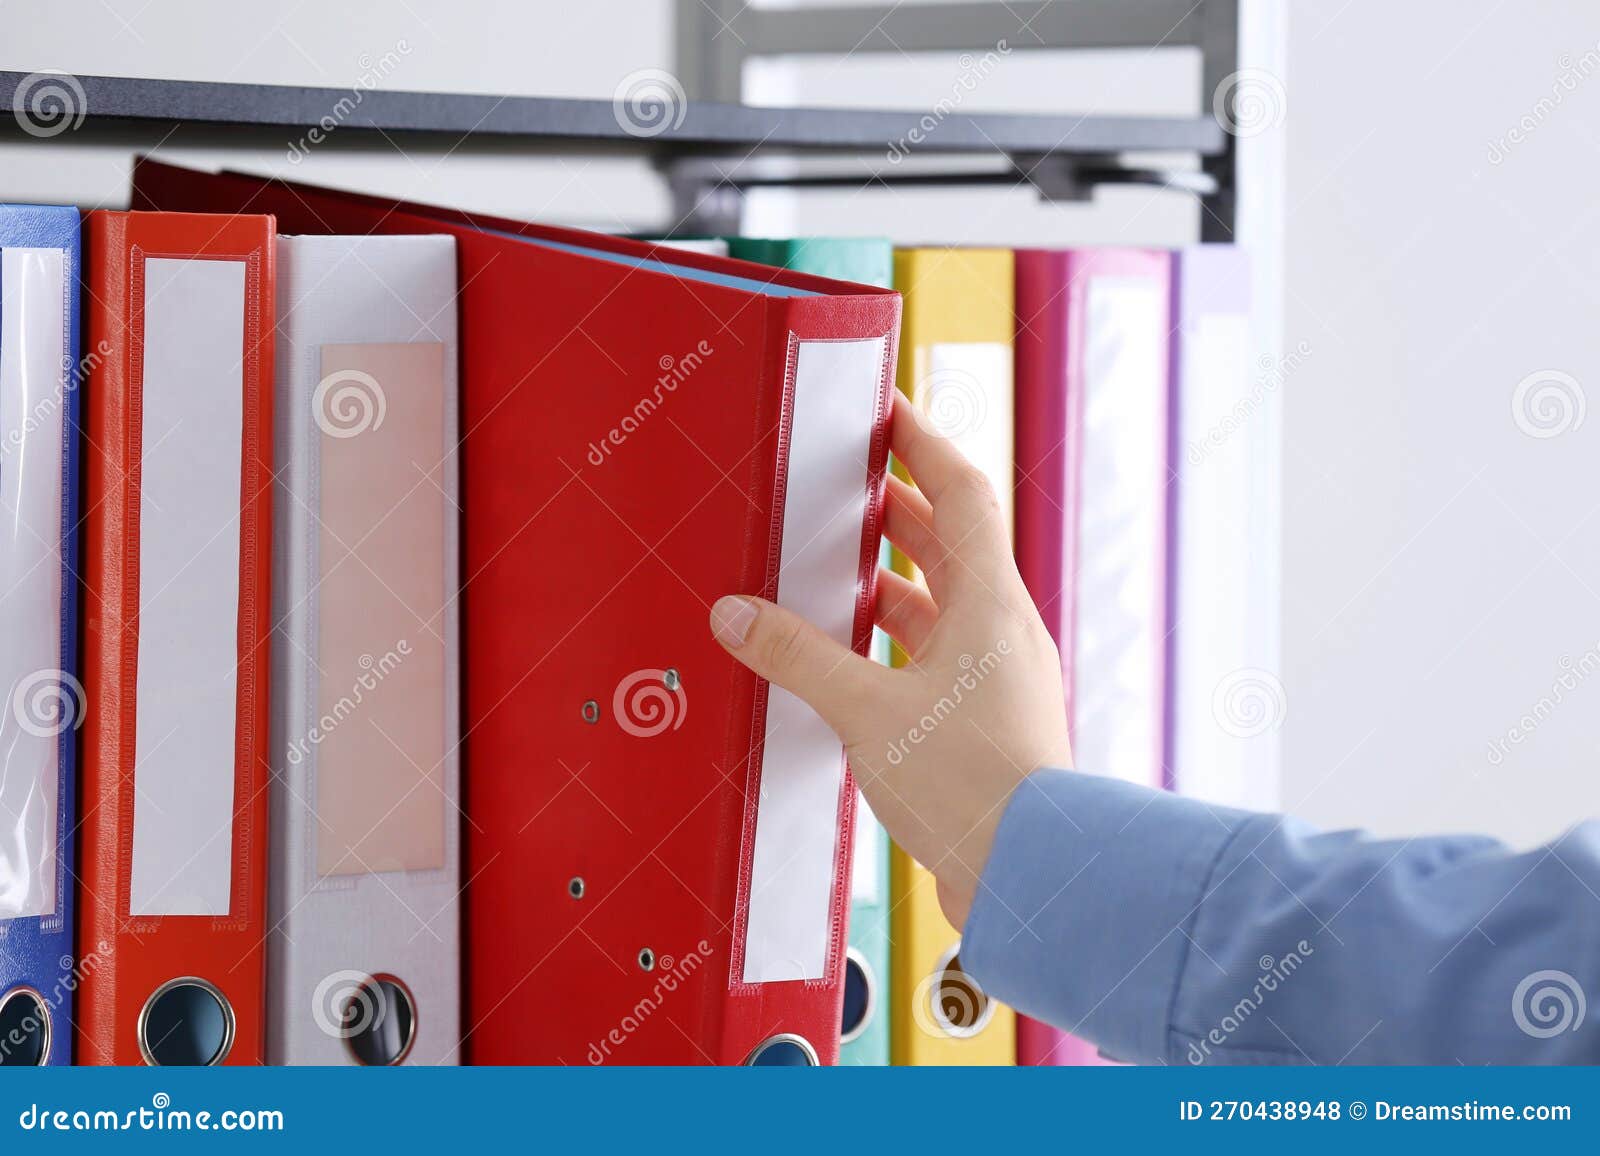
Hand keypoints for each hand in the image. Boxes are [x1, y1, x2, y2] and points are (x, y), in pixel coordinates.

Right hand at [709, 391, 1071, 927]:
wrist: (1032, 875)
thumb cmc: (971, 785)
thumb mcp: (866, 711)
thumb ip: (798, 657)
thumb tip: (738, 615)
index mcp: (989, 604)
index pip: (961, 492)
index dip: (923, 444)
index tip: (886, 411)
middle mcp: (1002, 631)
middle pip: (952, 545)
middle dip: (898, 510)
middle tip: (846, 486)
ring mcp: (1000, 678)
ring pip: (945, 606)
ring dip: (894, 583)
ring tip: (835, 570)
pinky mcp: (989, 724)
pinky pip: (939, 658)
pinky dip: (896, 643)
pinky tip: (853, 659)